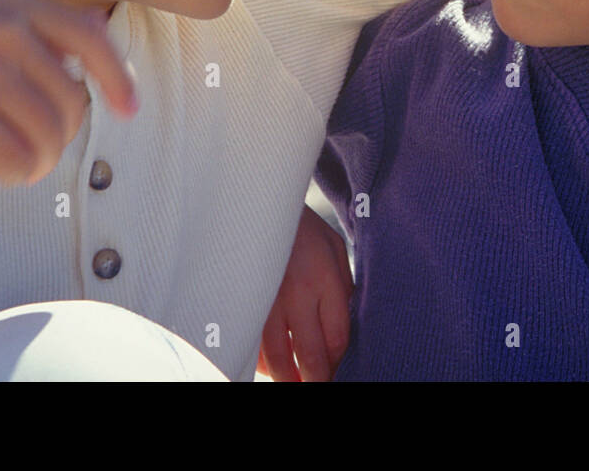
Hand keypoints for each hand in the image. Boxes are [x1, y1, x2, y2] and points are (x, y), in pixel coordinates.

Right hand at [0, 0, 136, 185]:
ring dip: (39, 159)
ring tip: (10, 155)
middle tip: (29, 143)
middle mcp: (1, 31)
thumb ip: (45, 36)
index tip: (129, 111)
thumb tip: (106, 31)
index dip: (117, 76)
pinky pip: (22, 159)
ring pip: (52, 134)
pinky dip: (16, 174)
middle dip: (61, 134)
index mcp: (13, 8)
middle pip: (73, 100)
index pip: (90, 37)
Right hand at [258, 204, 352, 380]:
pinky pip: (250, 345)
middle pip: (309, 354)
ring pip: (276, 358)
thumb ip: (342, 286)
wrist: (253, 202)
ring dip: (288, 379)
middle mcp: (294, 293)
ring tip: (295, 383)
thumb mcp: (333, 246)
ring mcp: (264, 300)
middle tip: (320, 386)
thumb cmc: (298, 226)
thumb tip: (347, 327)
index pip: (337, 336)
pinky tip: (271, 366)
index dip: (339, 361)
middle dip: (317, 380)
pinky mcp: (240, 302)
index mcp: (322, 277)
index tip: (339, 369)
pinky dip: (260, 362)